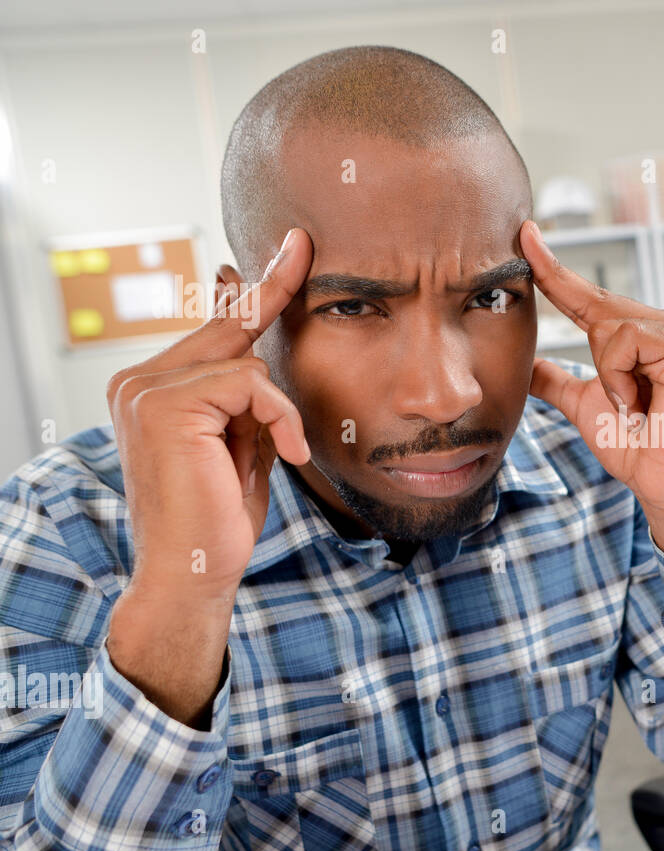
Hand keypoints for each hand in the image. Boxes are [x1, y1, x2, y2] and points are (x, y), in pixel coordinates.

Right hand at [103, 228, 312, 722]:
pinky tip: (288, 454)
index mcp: (154, 387)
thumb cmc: (220, 516)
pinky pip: (250, 382)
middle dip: (272, 288)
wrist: (193, 572)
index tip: (291, 247)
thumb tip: (269, 350)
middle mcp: (139, 380)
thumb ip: (251, 396)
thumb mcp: (244, 443)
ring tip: (281, 453)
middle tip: (302, 243)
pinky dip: (279, 417)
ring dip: (277, 410)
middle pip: (226, 325)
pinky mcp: (164, 405)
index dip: (254, 286)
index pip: (213, 327)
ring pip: (243, 359)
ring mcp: (144, 389)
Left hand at [520, 221, 663, 578]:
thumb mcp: (585, 405)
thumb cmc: (636, 447)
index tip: (524, 233)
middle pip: (596, 307)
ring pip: (609, 323)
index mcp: (642, 332)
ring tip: (634, 406)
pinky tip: (641, 403)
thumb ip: (557, 380)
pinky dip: (621, 377)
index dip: (553, 268)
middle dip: (595, 357)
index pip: (588, 296)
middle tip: (624, 405)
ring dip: (608, 374)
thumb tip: (528, 362)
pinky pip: (627, 341)